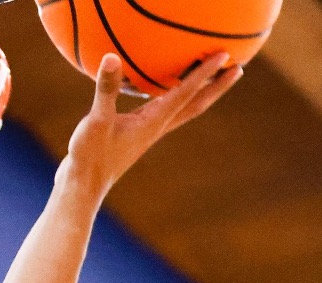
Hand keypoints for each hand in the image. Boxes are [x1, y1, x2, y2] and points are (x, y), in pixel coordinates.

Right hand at [62, 53, 242, 197]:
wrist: (83, 187)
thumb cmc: (90, 156)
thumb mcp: (97, 120)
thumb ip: (106, 89)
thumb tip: (111, 58)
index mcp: (153, 122)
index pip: (185, 93)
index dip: (204, 73)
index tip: (224, 56)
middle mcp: (157, 127)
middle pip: (195, 105)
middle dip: (216, 88)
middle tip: (237, 69)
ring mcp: (149, 133)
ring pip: (184, 110)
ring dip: (201, 94)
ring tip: (212, 80)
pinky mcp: (138, 136)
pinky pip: (166, 112)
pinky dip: (176, 99)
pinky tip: (168, 92)